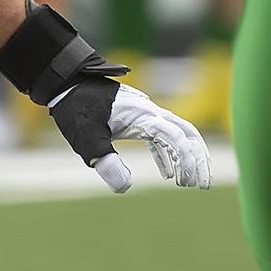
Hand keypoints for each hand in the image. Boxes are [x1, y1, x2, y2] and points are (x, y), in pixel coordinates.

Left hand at [46, 76, 212, 193]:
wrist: (66, 82)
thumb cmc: (76, 109)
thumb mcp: (87, 139)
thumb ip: (106, 162)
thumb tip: (125, 188)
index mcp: (143, 116)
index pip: (177, 137)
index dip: (187, 160)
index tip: (188, 183)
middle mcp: (150, 112)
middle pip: (188, 133)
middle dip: (199, 159)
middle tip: (203, 185)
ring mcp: (146, 113)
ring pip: (179, 133)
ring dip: (187, 158)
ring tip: (188, 184)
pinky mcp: (138, 116)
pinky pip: (163, 135)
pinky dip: (170, 154)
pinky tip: (168, 173)